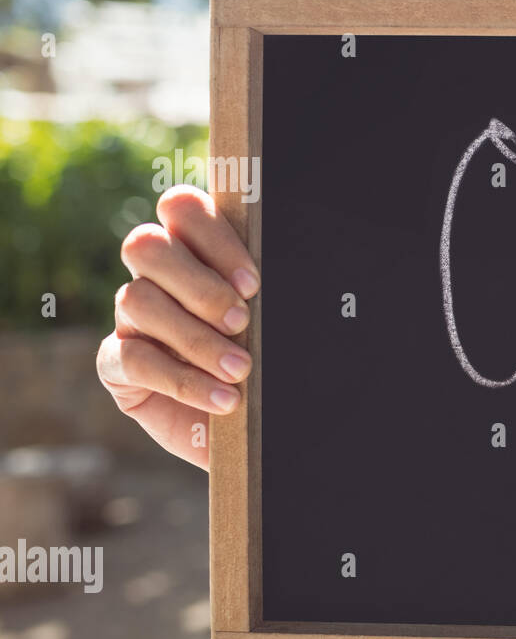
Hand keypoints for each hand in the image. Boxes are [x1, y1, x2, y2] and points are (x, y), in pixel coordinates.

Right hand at [96, 186, 259, 469]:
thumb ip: (265, 296)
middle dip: (198, 285)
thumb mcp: (274, 326)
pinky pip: (131, 360)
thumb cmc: (270, 368)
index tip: (252, 284)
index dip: (213, 237)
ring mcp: (132, 319)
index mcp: (196, 250)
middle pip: (146, 245)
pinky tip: (223, 399)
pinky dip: (182, 381)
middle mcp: (156, 277)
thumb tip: (266, 286)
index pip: (182, 207)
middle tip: (242, 322)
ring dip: (194, 337)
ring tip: (241, 370)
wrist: (253, 431)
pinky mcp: (118, 366)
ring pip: (136, 299)